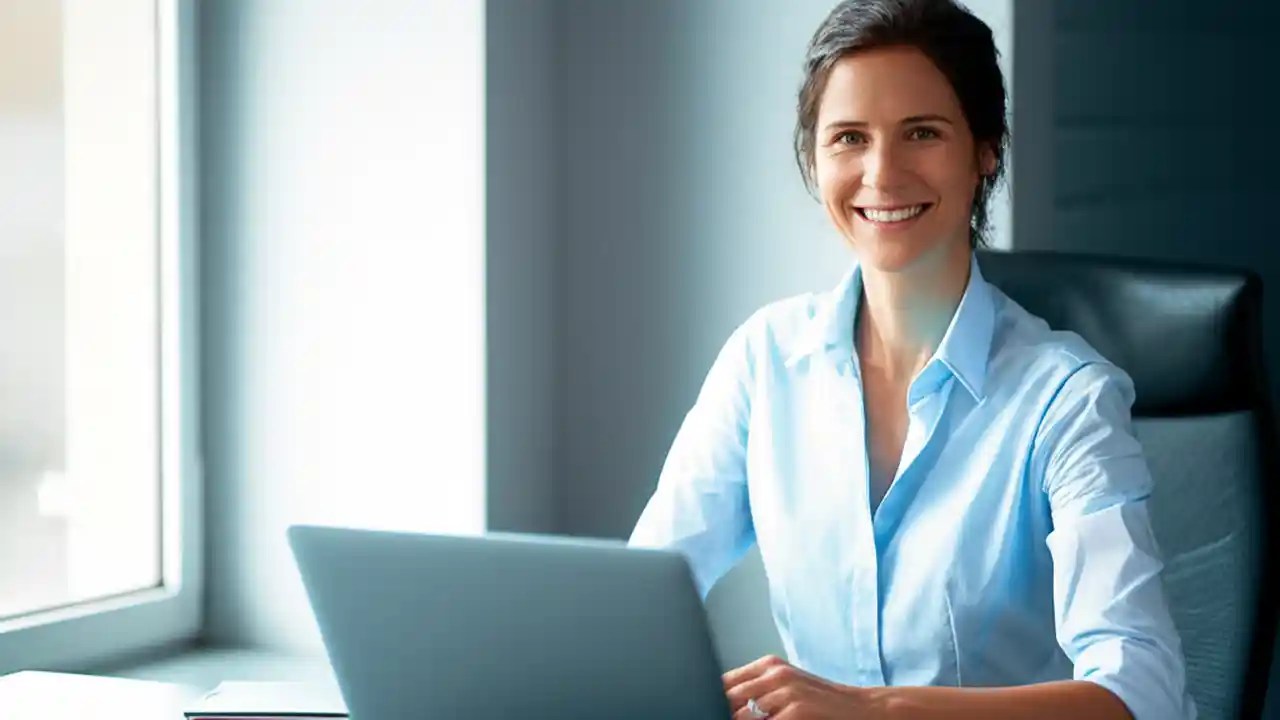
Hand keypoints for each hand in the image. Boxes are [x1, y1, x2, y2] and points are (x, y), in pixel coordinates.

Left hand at [722, 655, 887, 719]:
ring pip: (739, 716)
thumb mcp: (789, 689)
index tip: (709, 710)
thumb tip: (723, 705)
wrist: (865, 710)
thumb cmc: (824, 705)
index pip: (722, 682)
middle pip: (726, 699)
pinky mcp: (796, 714)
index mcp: (769, 667)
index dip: (712, 700)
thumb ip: (758, 693)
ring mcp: (785, 694)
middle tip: (719, 718)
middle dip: (722, 713)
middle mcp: (774, 675)